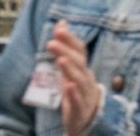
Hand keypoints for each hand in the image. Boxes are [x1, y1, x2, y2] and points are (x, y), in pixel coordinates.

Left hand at [47, 21, 103, 135]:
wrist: (87, 116)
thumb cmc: (77, 89)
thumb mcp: (70, 68)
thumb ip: (65, 47)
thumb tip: (61, 24)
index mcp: (83, 67)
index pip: (79, 50)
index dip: (70, 39)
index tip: (59, 28)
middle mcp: (86, 77)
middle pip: (79, 62)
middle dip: (66, 51)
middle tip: (52, 42)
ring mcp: (84, 93)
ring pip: (80, 79)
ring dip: (70, 69)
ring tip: (60, 60)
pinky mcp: (79, 109)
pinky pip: (78, 101)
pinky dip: (73, 93)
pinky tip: (67, 86)